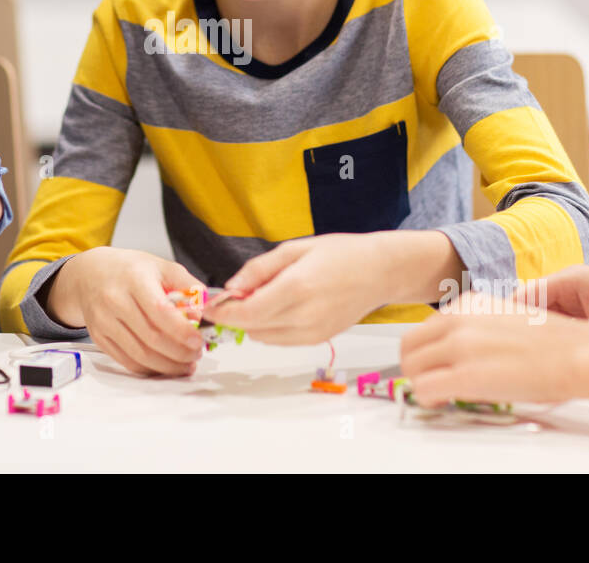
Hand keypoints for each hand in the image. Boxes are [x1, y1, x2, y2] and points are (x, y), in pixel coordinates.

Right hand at [48, 249, 205, 376]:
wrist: (89, 275)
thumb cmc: (129, 270)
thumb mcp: (161, 266)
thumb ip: (187, 285)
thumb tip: (204, 311)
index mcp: (134, 279)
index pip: (159, 311)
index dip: (181, 331)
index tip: (198, 340)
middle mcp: (115, 301)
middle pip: (151, 338)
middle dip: (180, 353)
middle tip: (196, 354)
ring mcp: (104, 322)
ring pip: (140, 355)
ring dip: (168, 366)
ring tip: (186, 364)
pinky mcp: (100, 338)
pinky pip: (128, 362)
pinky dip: (151, 369)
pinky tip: (166, 365)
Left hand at [203, 233, 393, 343]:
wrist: (380, 272)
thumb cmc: (341, 253)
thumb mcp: (295, 249)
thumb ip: (259, 269)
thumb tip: (231, 287)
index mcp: (297, 287)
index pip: (247, 312)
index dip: (223, 312)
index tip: (208, 307)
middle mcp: (304, 315)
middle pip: (252, 327)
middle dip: (234, 315)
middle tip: (230, 297)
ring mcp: (313, 332)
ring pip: (264, 337)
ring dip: (252, 322)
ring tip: (262, 296)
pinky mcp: (319, 340)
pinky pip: (281, 340)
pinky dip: (269, 328)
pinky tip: (278, 307)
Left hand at [400, 310, 588, 405]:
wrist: (578, 353)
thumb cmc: (555, 342)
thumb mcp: (507, 319)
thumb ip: (478, 327)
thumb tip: (459, 348)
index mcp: (469, 304)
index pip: (426, 327)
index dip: (428, 350)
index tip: (436, 362)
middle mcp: (458, 320)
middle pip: (409, 345)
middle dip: (415, 366)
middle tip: (430, 381)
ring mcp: (459, 346)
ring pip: (411, 367)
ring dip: (421, 382)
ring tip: (441, 393)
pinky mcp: (465, 375)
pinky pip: (424, 388)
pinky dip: (427, 398)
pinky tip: (444, 401)